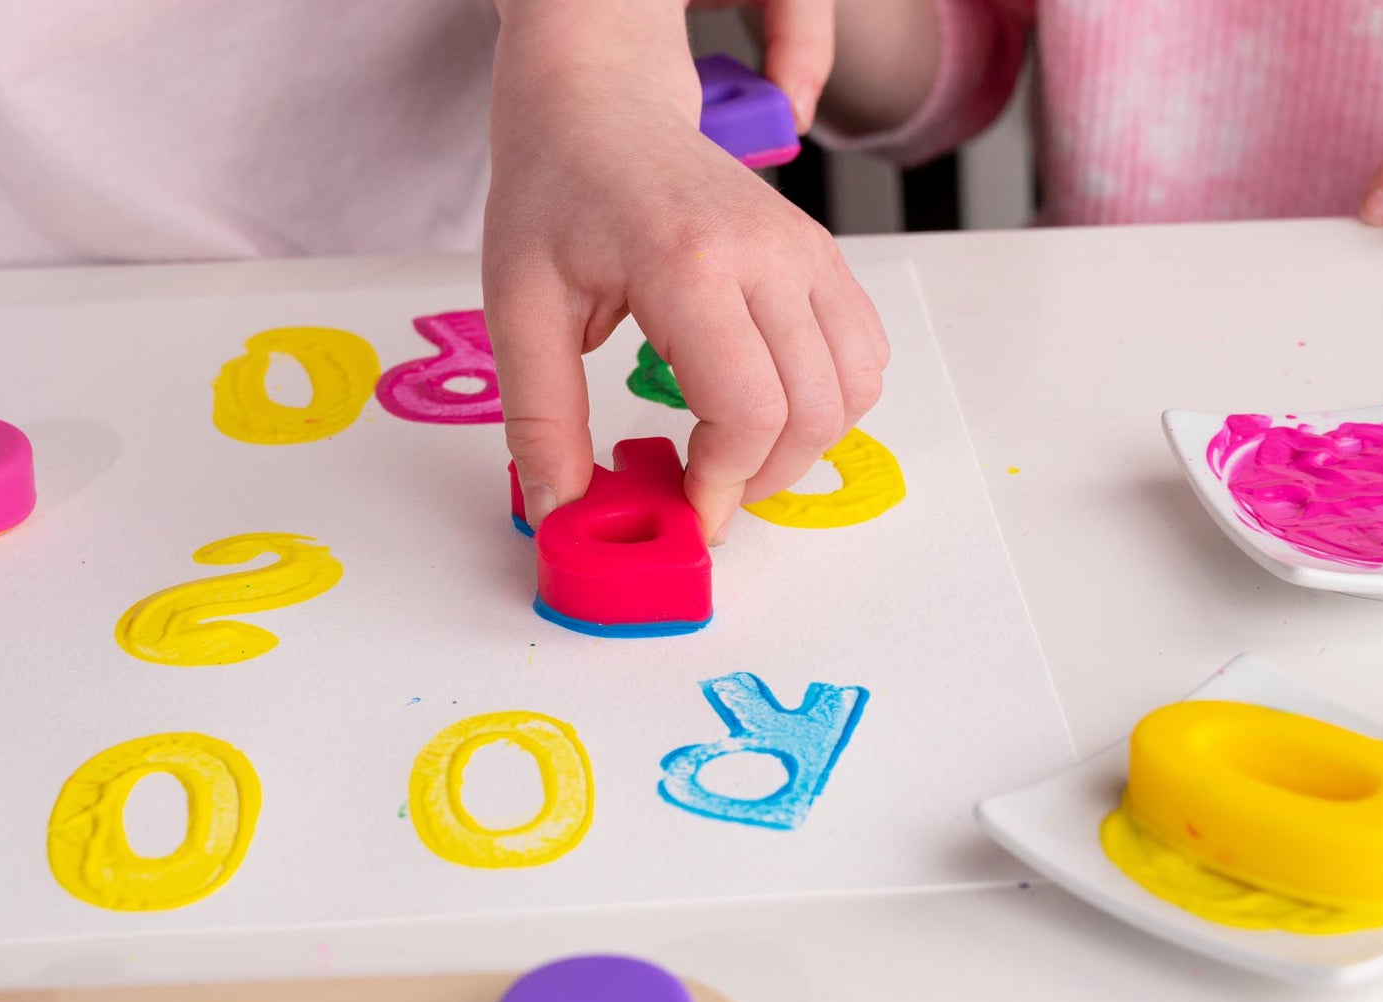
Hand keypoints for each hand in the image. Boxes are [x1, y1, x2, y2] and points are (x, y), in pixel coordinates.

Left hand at [484, 7, 886, 542]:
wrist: (600, 107)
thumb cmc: (557, 192)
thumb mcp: (518, 308)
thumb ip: (542, 418)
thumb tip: (563, 510)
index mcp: (687, 262)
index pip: (750, 411)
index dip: (724, 485)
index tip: (687, 514)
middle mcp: (767, 251)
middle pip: (813, 412)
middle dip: (762, 478)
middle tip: (704, 492)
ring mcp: (806, 250)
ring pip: (854, 389)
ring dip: (803, 446)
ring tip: (733, 452)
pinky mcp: (823, 255)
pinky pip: (864, 354)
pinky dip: (829, 402)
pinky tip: (763, 404)